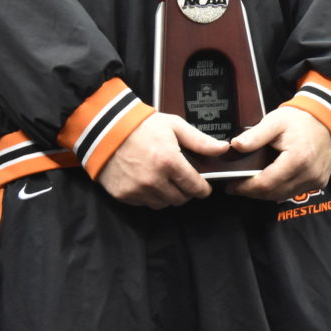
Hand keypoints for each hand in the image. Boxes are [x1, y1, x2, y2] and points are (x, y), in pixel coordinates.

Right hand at [93, 112, 222, 207]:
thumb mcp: (175, 126)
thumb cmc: (144, 126)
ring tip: (165, 180)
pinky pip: (144, 203)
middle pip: (180, 199)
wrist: (106, 130)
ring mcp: (138, 190)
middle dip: (186, 191)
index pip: (195, 187)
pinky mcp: (124, 195)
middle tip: (183, 180)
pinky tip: (149, 182)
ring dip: (168, 195)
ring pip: (163, 204)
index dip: (203, 189)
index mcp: (170, 162)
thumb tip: (224, 149)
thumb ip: (200, 141)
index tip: (204, 187)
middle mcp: (154, 180)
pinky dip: (150, 196)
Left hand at [225, 107, 330, 200]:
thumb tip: (235, 146)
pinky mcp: (320, 182)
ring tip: (252, 184)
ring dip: (266, 193)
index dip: (245, 187)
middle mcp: (309, 174)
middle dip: (253, 192)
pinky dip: (280, 190)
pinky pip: (294, 192)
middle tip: (238, 185)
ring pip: (283, 196)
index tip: (231, 185)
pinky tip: (271, 181)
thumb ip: (255, 135)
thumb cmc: (299, 119)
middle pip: (273, 193)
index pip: (266, 183)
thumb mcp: (275, 121)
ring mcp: (316, 180)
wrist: (328, 119)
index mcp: (297, 159)